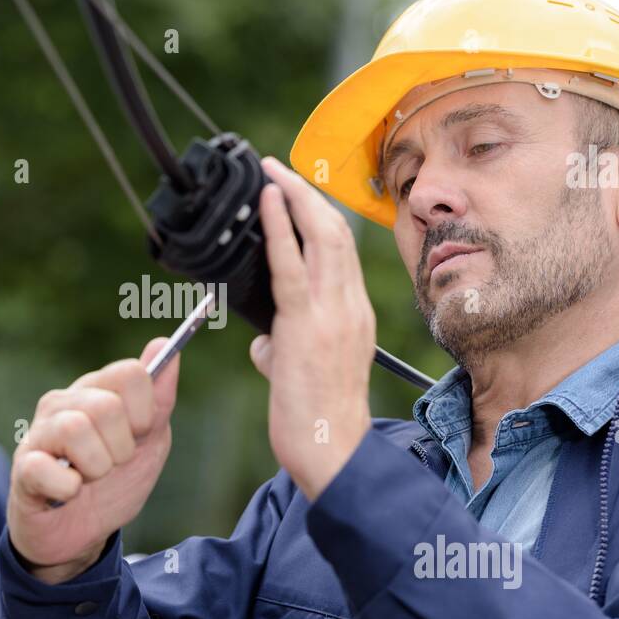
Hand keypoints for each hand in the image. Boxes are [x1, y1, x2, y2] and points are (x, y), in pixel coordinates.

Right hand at [7, 338, 178, 584]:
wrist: (83, 536)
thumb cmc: (113, 484)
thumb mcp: (149, 443)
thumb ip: (159, 399)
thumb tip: (162, 344)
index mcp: (97, 390)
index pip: (130, 373)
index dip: (144, 411)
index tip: (138, 435)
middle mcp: (64, 403)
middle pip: (108, 405)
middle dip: (121, 447)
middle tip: (111, 464)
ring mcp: (39, 433)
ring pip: (76, 429)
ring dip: (97, 467)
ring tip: (88, 478)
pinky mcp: (23, 468)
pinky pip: (47, 468)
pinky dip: (68, 488)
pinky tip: (67, 492)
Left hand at [249, 157, 373, 501]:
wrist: (331, 450)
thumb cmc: (317, 420)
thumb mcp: (303, 372)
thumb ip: (285, 348)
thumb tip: (265, 342)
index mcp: (354, 315)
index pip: (341, 251)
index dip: (319, 214)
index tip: (298, 193)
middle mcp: (350, 307)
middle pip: (336, 232)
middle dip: (307, 193)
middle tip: (279, 167)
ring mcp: (332, 314)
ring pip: (322, 236)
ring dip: (294, 197)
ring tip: (272, 171)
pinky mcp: (306, 326)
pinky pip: (291, 264)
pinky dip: (278, 226)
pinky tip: (266, 201)